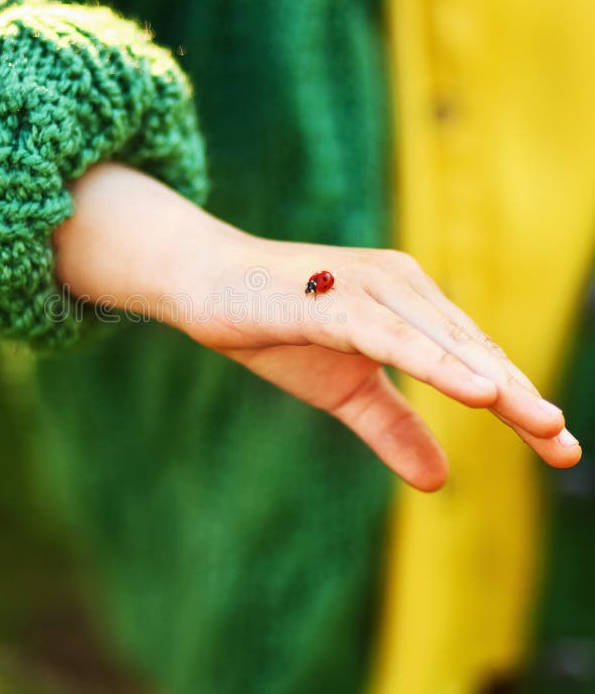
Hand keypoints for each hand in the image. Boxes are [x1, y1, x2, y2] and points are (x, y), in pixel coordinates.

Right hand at [54, 162, 580, 490]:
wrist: (207, 285)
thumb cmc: (276, 327)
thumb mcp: (343, 392)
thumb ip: (392, 427)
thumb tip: (440, 481)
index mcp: (408, 306)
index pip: (471, 358)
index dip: (514, 402)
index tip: (558, 448)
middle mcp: (399, 286)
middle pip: (469, 348)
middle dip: (518, 398)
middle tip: (563, 445)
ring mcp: (365, 288)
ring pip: (439, 339)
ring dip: (487, 380)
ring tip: (537, 421)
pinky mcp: (330, 299)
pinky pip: (390, 334)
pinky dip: (433, 360)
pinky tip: (473, 390)